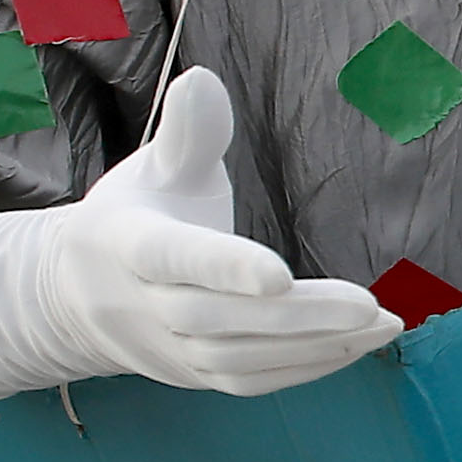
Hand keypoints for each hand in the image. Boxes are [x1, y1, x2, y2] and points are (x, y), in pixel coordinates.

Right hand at [0, 65, 398, 410]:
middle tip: (370, 306)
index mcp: (126, 244)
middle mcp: (140, 305)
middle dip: (296, 317)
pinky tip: (357, 345)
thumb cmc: (138, 213)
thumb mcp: (155, 168)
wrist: (77, 294)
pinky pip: (248, 382)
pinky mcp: (192, 377)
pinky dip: (304, 367)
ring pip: (237, 361)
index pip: (173, 259)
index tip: (280, 275)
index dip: (223, 268)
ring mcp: (165, 350)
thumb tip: (205, 79)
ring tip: (384, 326)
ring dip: (313, 347)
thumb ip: (188, 133)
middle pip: (216, 321)